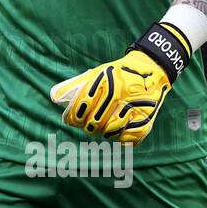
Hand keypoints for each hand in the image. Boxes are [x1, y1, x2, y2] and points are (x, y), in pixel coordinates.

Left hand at [50, 49, 171, 143]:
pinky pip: (126, 138)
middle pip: (93, 123)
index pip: (80, 108)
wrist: (152, 69)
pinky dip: (119, 137)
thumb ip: (75, 85)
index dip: (72, 117)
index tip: (70, 119)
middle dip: (87, 126)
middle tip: (88, 123)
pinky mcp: (146, 119)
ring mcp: (133, 108)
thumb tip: (54, 97)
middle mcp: (119, 94)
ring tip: (103, 125)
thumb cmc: (119, 73)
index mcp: (105, 82)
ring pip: (108, 133)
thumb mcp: (97, 73)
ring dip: (103, 132)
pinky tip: (118, 128)